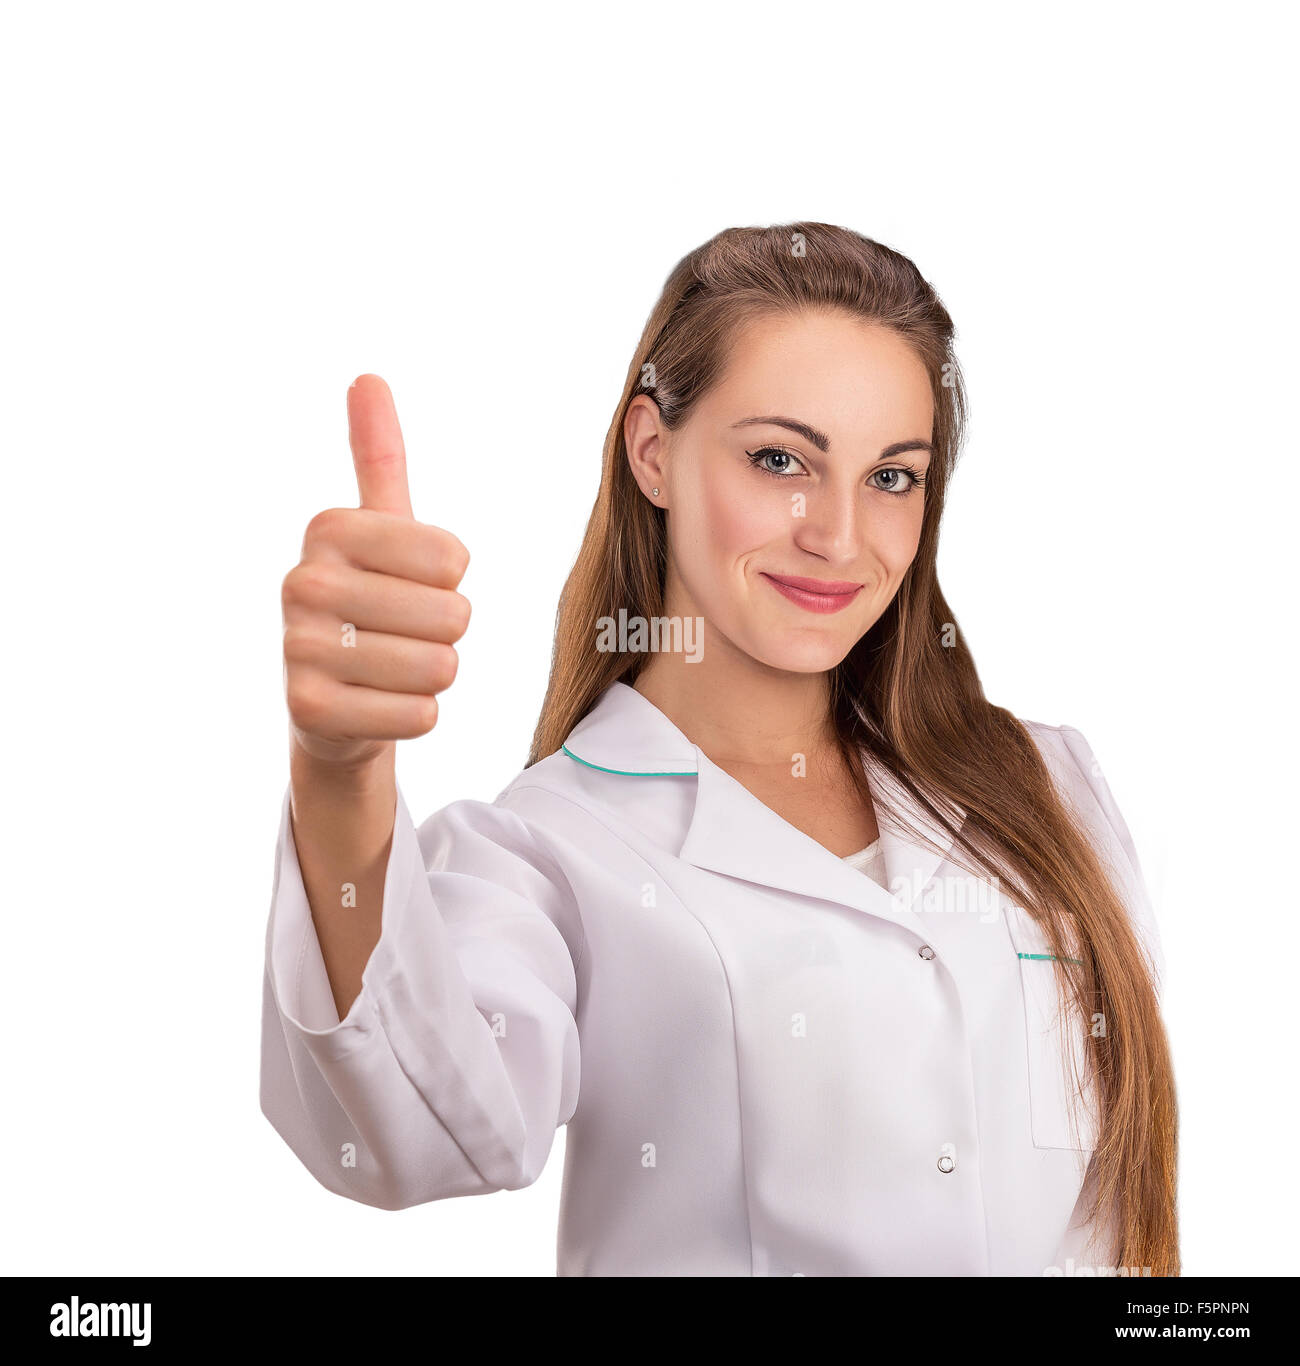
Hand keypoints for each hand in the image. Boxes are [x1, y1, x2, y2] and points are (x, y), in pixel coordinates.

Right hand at [282, 375, 469, 768]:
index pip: (454, 560)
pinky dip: (416, 715)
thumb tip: (367, 377)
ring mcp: (298, 648)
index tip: (410, 584)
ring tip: (394, 668)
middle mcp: (302, 582)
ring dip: (434, 675)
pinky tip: (380, 705)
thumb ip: (379, 457)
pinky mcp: (309, 711)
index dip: (450, 581)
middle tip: (403, 634)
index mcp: (328, 529)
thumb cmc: (373, 603)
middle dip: (445, 633)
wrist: (333, 701)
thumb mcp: (380, 529)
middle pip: (453, 615)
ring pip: (440, 667)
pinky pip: (420, 714)